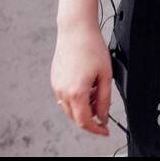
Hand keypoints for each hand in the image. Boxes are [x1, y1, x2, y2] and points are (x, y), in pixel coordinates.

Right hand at [51, 21, 112, 135]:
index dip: (96, 129)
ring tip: (95, 88)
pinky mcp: (54, 79)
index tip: (105, 130)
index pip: (85, 122)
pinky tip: (86, 83)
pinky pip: (65, 97)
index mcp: (76, 92)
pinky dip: (76, 97)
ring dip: (83, 106)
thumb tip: (103, 116)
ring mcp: (56, 86)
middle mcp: (63, 92)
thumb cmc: (91, 47)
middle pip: (76, 117)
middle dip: (91, 116)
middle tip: (103, 105)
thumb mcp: (105, 75)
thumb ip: (104, 99)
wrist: (76, 29)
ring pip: (70, 108)